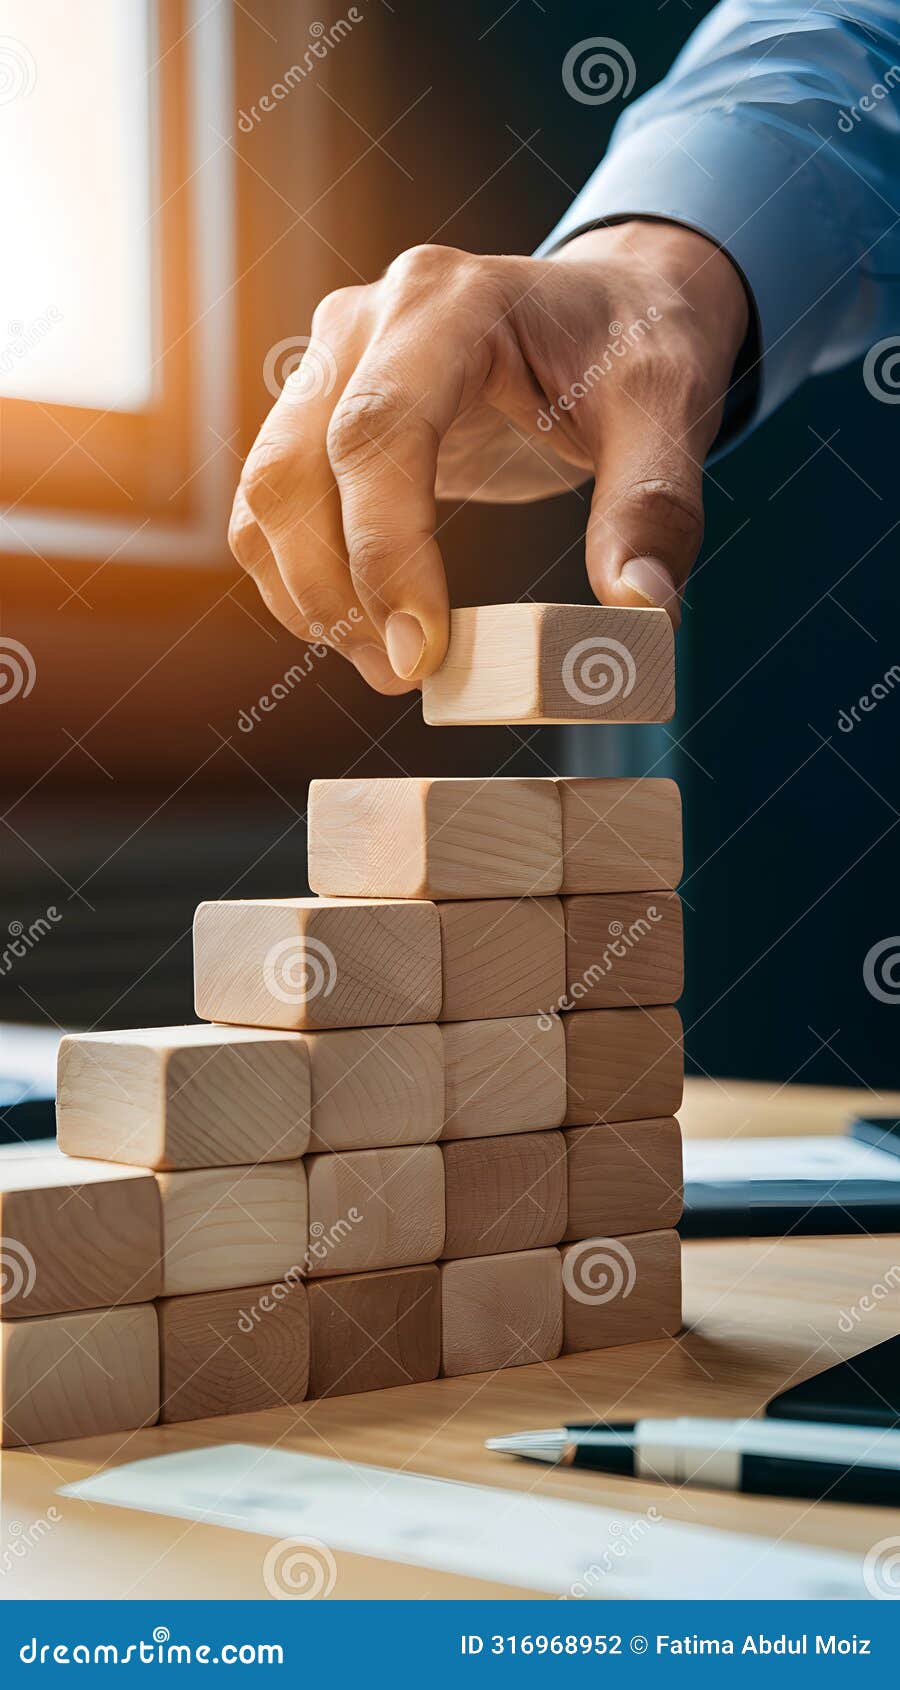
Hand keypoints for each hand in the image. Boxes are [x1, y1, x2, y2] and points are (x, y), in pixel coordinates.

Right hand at [229, 220, 747, 692]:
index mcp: (450, 302)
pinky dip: (303, 585)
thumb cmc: (636, 349)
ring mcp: (330, 366)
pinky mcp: (319, 417)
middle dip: (337, 594)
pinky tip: (367, 631)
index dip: (385, 549)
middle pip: (293, 471)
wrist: (610, 308)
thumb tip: (639, 611)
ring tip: (391, 666)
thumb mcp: (669, 411)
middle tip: (407, 677)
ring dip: (312, 600)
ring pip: (267, 498)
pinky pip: (273, 512)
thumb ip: (654, 507)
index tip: (422, 650)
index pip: (377, 429)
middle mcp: (366, 323)